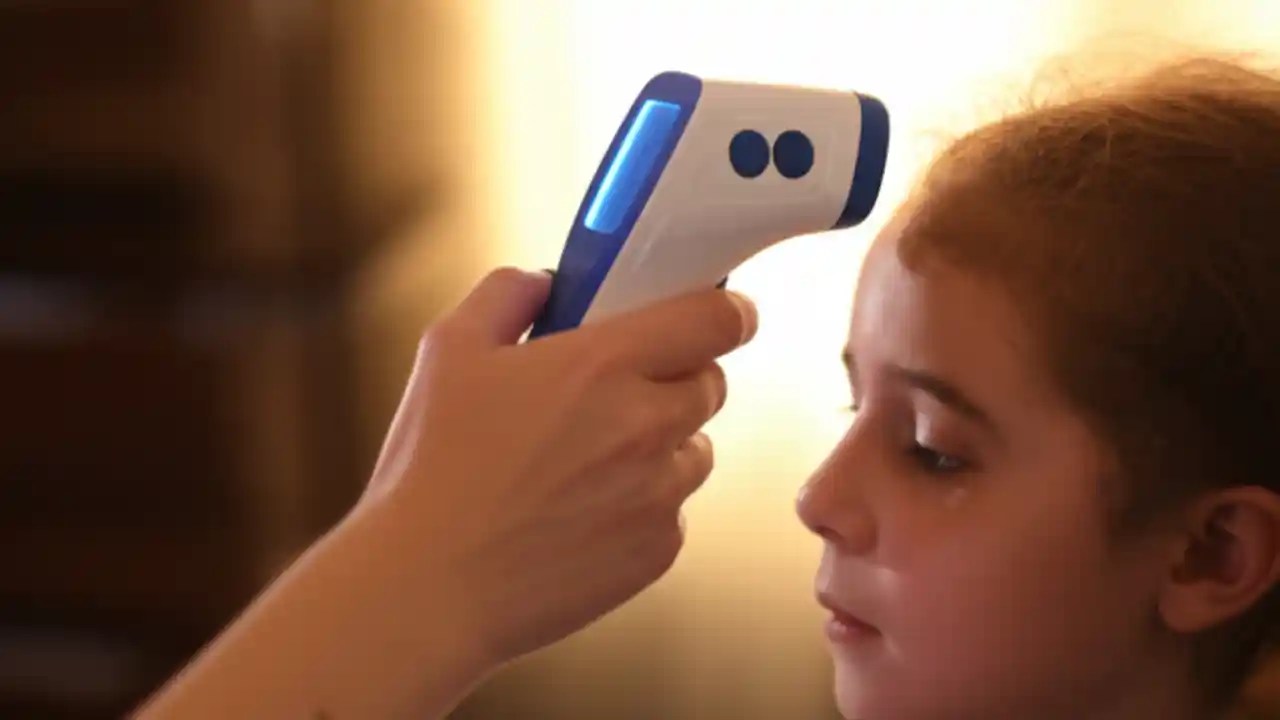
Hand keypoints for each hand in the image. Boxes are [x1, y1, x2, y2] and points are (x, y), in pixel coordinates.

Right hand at [364, 267, 757, 665]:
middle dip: (677, 377)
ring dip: (663, 445)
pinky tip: (580, 514)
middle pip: (711, 384)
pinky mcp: (657, 551)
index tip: (715, 314)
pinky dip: (643, 505)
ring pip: (695, 451)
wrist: (428, 588)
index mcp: (603, 363)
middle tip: (618, 391)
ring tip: (589, 463)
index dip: (724, 311)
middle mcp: (647, 425)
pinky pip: (673, 511)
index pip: (716, 319)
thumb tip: (547, 282)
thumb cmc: (432, 468)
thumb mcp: (448, 350)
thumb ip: (507, 295)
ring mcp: (659, 494)